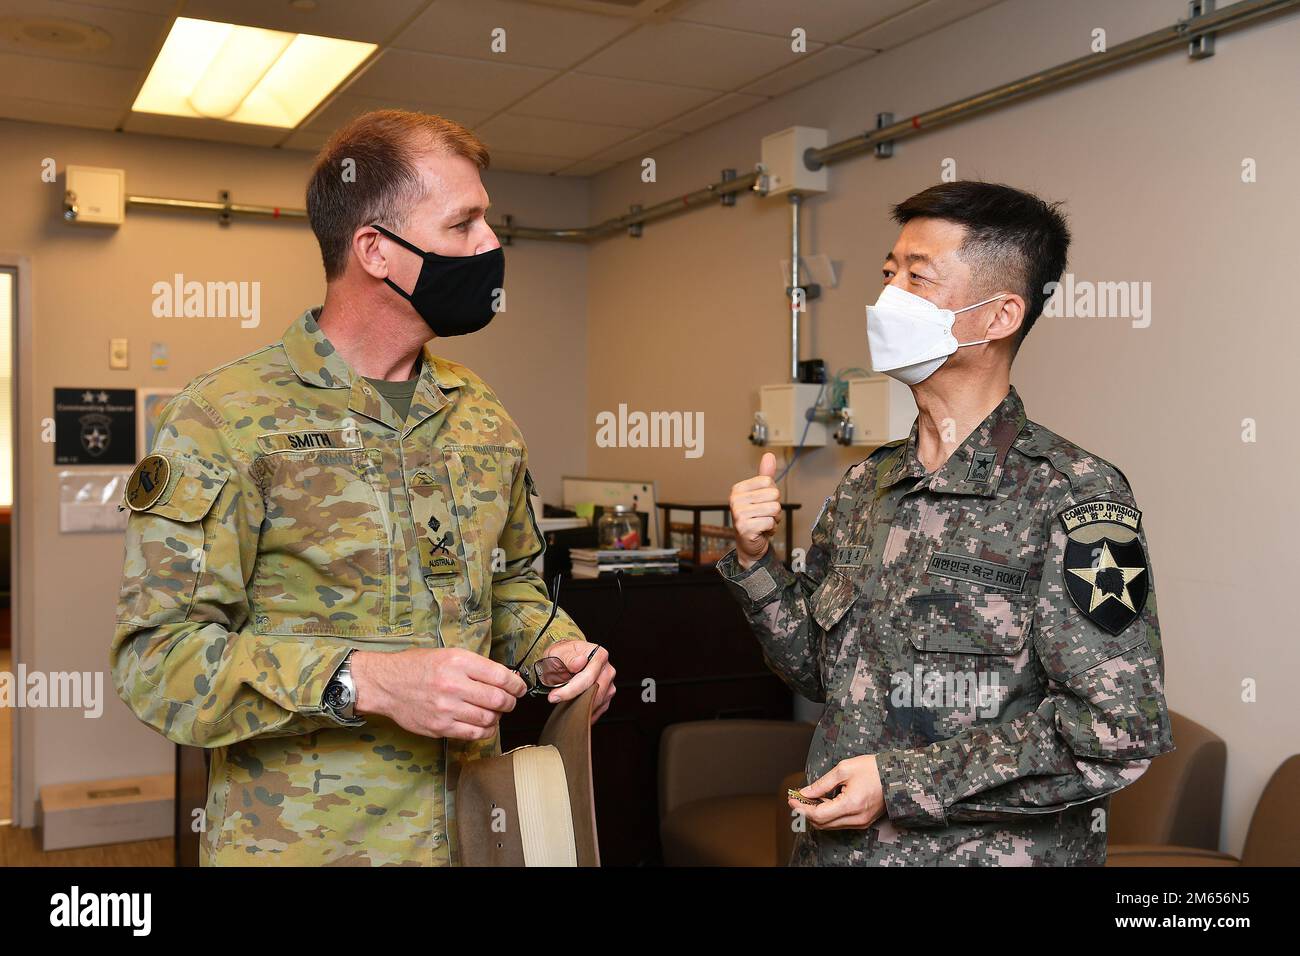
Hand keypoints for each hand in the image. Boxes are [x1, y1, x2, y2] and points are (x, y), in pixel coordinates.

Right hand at [350, 647, 525, 740]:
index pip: (501, 676)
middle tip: (510, 702)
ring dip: (498, 717)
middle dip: (510, 702)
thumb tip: (506, 677)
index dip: (517, 684)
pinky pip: (473, 734)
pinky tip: (484, 724)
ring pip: (489, 719)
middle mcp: (453, 684)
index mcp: (458, 662)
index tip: (519, 688)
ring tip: (495, 713)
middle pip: (498, 699)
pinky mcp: (440, 727)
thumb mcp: (448, 655)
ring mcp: (446, 708)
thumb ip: (476, 666)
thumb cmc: (417, 666)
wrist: (386, 683)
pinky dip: (485, 730)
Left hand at [539, 640, 615, 722]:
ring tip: (563, 704)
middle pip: (594, 692)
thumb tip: (578, 663)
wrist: (567, 660)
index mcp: (598, 655)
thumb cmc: (563, 655)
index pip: (587, 677)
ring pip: (597, 702)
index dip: (570, 690)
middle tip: (555, 700)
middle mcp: (607, 669)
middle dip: (574, 700)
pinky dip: (587, 711)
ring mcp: (609, 683)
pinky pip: (600, 708)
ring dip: (580, 706)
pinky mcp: (607, 694)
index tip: (554, 696)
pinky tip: (574, 709)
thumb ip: (568, 658)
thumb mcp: (559, 653)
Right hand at [729, 452, 781, 569]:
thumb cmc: (755, 517)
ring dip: (774, 519)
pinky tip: (762, 531)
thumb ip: (765, 475)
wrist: (749, 543)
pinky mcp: (745, 527)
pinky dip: (771, 529)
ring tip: (763, 522)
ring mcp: (739, 514)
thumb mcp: (760, 494)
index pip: (769, 482)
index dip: (773, 494)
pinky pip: (771, 522)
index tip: (763, 503)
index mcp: (738, 489)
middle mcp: (735, 500)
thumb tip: (769, 455)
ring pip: (774, 509)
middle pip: (773, 495)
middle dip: (775, 508)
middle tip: (764, 515)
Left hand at [788, 755, 884, 829]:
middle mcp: (856, 818)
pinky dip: (827, 815)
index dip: (802, 808)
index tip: (791, 799)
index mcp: (851, 805)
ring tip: (807, 799)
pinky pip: (839, 823)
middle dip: (806, 813)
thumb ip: (822, 784)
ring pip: (830, 826)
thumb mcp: (843, 769)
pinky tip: (822, 803)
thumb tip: (805, 792)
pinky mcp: (863, 821)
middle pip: (822, 824)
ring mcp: (860, 822)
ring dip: (815, 815)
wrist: (896, 775)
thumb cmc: (873, 769)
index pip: (818, 815)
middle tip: (796, 799)